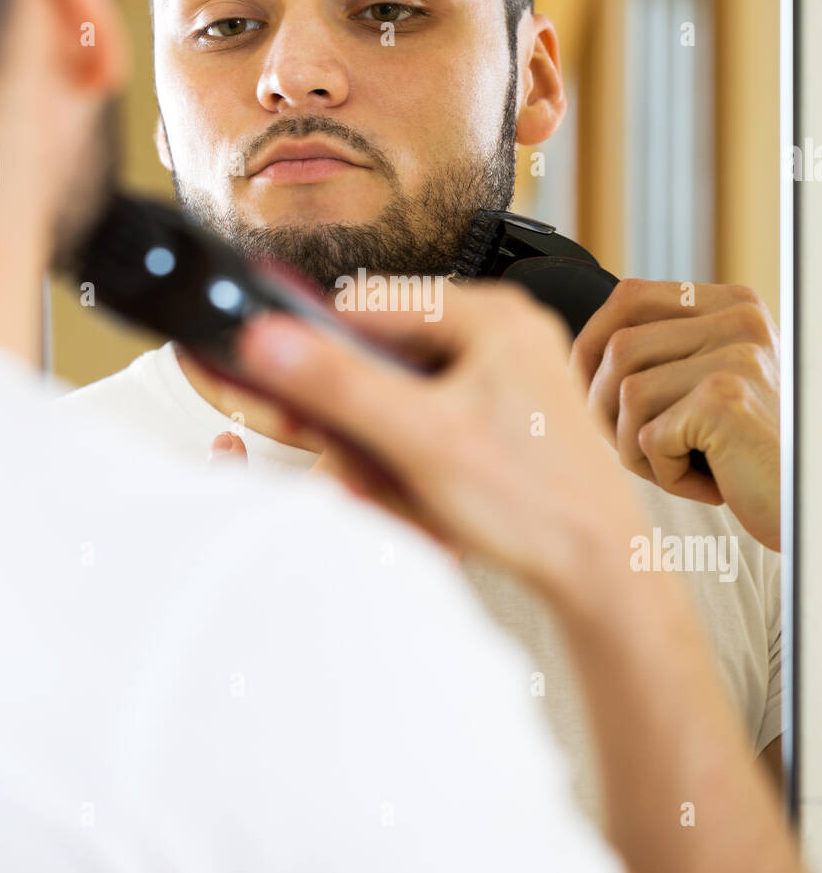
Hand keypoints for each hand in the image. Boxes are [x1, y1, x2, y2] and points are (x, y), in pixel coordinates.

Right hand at [235, 280, 644, 615]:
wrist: (604, 568)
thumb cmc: (536, 505)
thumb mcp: (420, 439)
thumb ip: (339, 385)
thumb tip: (268, 339)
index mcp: (492, 313)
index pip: (370, 304)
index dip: (321, 349)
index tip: (293, 393)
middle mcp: (506, 330)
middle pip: (388, 350)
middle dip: (359, 409)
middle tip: (357, 459)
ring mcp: (511, 371)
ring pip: (409, 388)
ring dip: (382, 437)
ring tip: (397, 486)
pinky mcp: (511, 411)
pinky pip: (436, 416)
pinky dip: (413, 452)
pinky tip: (421, 493)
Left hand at [569, 279, 780, 548]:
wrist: (805, 506)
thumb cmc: (744, 455)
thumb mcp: (703, 386)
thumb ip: (659, 353)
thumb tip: (576, 351)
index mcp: (733, 305)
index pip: (629, 298)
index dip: (591, 346)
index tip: (590, 393)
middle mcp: (739, 319)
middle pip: (617, 347)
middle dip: (602, 407)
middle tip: (637, 448)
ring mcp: (735, 355)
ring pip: (625, 392)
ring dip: (634, 447)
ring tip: (678, 466)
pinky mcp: (724, 398)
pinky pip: (645, 436)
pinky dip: (663, 473)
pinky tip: (709, 482)